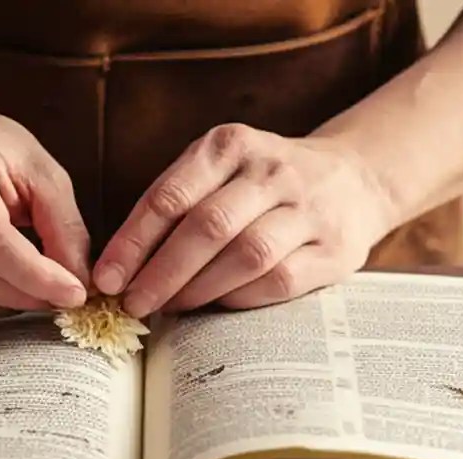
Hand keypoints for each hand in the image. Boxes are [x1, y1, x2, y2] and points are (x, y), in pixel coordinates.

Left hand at [92, 123, 390, 316]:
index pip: (171, 196)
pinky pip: (279, 280)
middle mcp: (271, 170)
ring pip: (245, 254)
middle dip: (161, 272)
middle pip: (207, 226)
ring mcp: (308, 209)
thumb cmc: (265, 183)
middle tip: (133, 303)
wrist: (356, 178)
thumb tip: (121, 266)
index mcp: (231, 145)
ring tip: (168, 308)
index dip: (133, 242)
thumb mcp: (221, 168)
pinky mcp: (334, 248)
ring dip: (199, 289)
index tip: (106, 278)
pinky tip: (216, 308)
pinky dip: (240, 299)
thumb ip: (176, 203)